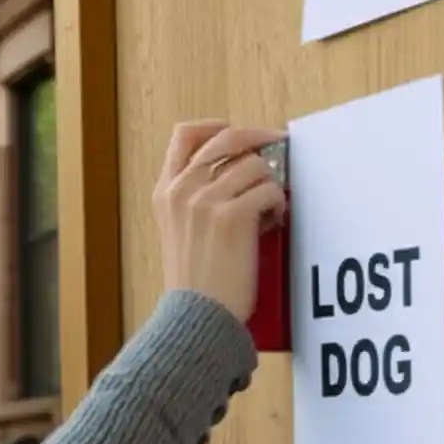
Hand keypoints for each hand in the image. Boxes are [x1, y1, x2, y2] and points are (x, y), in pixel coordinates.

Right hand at [153, 120, 287, 320]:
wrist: (196, 317)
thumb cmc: (195, 283)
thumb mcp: (179, 232)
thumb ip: (196, 199)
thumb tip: (242, 168)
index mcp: (165, 193)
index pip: (184, 135)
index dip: (215, 126)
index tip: (237, 132)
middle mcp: (182, 190)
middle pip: (227, 137)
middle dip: (260, 137)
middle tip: (279, 145)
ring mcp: (205, 201)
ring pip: (256, 165)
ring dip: (270, 185)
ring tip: (268, 212)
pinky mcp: (231, 217)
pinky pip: (270, 191)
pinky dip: (277, 206)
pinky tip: (271, 224)